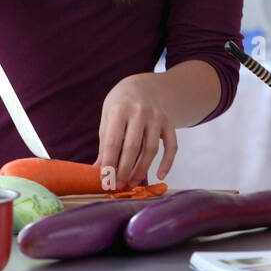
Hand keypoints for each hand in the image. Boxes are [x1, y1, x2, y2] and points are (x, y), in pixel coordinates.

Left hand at [94, 73, 177, 189]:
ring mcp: (157, 116)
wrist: (144, 86)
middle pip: (133, 147)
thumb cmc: (121, 105)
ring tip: (133, 182)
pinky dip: (167, 162)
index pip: (114, 142)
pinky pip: (172, 145)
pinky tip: (159, 175)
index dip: (109, 163)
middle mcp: (140, 112)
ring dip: (142, 169)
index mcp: (120, 110)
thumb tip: (99, 169)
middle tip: (119, 185)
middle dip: (125, 169)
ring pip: (151, 149)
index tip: (105, 179)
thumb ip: (106, 142)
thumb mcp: (108, 117)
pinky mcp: (169, 122)